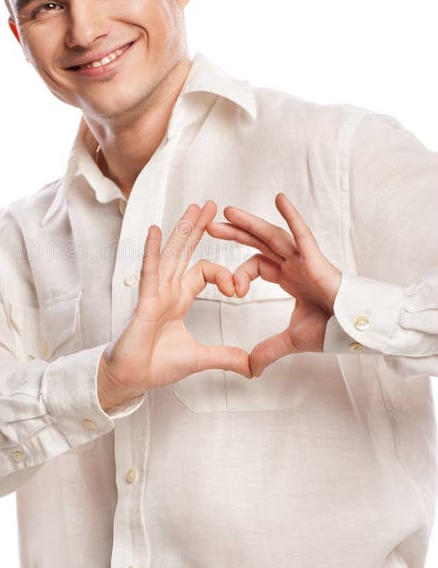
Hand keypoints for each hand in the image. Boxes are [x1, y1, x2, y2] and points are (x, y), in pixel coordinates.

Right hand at [98, 201, 251, 411]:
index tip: (237, 291)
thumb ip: (225, 357)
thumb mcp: (199, 358)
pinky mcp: (144, 302)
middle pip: (185, 251)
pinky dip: (152, 252)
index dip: (223, 275)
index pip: (203, 272)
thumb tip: (251, 365)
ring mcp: (154, 293)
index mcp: (178, 299)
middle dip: (197, 228)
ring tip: (193, 208)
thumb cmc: (154, 364)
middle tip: (209, 205)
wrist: (131, 378)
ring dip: (182, 230)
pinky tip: (155, 232)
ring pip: (170, 254)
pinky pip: (150, 272)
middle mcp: (167, 290)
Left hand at [206, 193, 341, 376]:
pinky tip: (278, 199)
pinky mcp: (316, 258)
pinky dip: (290, 215)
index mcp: (289, 277)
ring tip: (229, 212)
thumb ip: (269, 350)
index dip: (241, 275)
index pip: (257, 265)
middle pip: (259, 243)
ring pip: (273, 235)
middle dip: (235, 234)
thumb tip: (251, 368)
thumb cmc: (333, 328)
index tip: (233, 292)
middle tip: (211, 227)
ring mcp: (305, 258)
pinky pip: (301, 233)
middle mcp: (295, 264)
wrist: (355, 330)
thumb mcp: (291, 340)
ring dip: (250, 223)